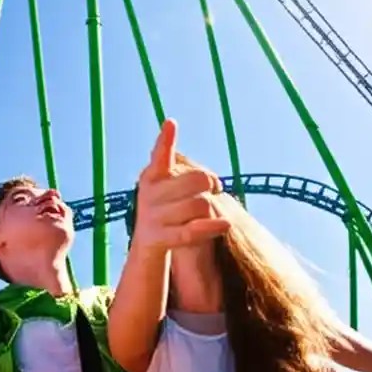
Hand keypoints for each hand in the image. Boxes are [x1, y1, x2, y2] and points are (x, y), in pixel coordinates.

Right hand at [132, 119, 229, 252]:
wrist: (146, 247)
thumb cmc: (166, 211)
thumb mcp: (166, 188)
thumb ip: (183, 175)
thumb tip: (211, 181)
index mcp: (151, 176)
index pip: (161, 155)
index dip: (166, 140)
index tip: (171, 123)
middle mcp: (149, 194)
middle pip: (197, 180)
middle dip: (211, 183)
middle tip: (214, 188)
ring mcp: (153, 216)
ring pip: (201, 205)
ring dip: (211, 209)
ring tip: (208, 213)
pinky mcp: (159, 238)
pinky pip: (193, 230)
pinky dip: (212, 227)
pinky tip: (226, 224)